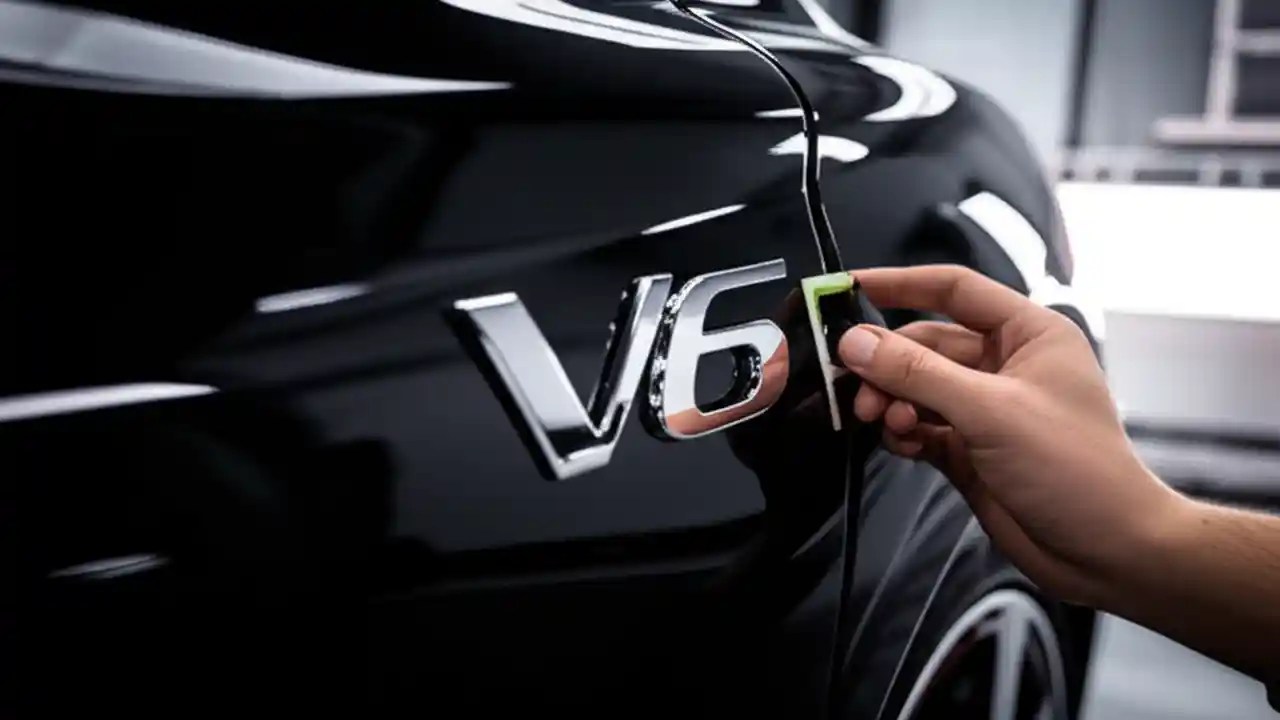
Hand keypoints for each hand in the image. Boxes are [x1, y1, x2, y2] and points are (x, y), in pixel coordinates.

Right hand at [836, 265, 1186, 605]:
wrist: (1107, 552)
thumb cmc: (1074, 469)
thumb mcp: (990, 411)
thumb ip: (917, 373)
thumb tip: (854, 342)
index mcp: (1029, 334)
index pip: (954, 289)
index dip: (900, 284)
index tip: (847, 288)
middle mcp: (1005, 365)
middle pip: (925, 344)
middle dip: (887, 362)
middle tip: (855, 384)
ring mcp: (985, 409)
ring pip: (916, 387)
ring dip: (891, 400)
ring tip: (881, 420)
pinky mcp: (969, 449)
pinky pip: (919, 426)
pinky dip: (902, 432)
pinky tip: (901, 443)